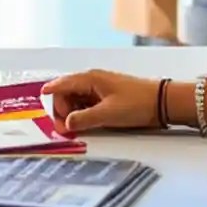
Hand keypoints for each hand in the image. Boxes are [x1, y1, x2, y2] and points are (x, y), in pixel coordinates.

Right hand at [41, 70, 157, 132]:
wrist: (163, 102)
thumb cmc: (137, 103)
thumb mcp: (107, 114)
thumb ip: (83, 119)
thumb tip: (65, 124)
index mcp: (90, 79)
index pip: (62, 84)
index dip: (51, 93)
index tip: (42, 101)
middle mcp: (93, 80)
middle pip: (67, 92)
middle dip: (62, 108)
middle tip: (63, 127)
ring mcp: (101, 88)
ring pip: (77, 98)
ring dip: (72, 111)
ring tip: (75, 127)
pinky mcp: (109, 96)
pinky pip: (88, 102)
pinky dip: (83, 111)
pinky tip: (86, 122)